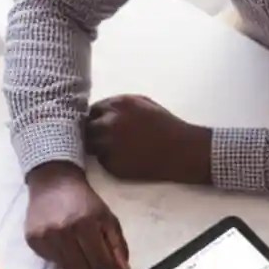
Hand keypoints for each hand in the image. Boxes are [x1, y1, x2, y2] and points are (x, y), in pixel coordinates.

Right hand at [25, 161, 130, 268]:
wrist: (53, 183)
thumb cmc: (84, 201)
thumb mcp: (107, 217)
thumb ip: (118, 245)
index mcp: (85, 223)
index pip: (101, 262)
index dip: (109, 266)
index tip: (109, 260)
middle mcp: (62, 231)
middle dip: (92, 266)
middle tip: (92, 253)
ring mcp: (45, 236)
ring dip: (76, 261)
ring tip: (76, 244)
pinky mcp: (32, 240)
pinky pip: (52, 262)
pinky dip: (61, 256)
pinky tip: (62, 241)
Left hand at [86, 95, 211, 184]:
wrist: (181, 151)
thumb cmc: (166, 125)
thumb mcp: (143, 104)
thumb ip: (119, 106)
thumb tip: (100, 111)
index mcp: (118, 105)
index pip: (92, 110)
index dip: (96, 118)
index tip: (100, 124)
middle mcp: (109, 123)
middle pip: (86, 127)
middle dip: (93, 132)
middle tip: (103, 138)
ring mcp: (108, 145)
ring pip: (91, 145)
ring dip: (98, 147)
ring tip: (116, 149)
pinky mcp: (112, 164)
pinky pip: (102, 161)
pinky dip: (109, 160)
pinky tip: (126, 159)